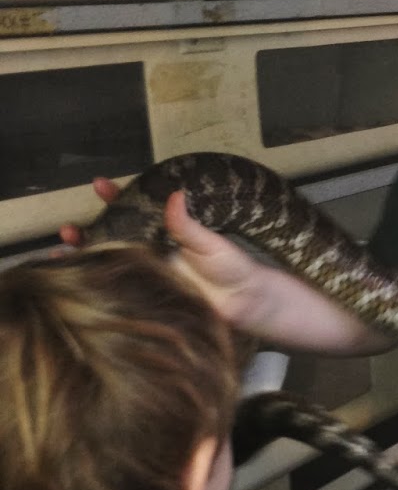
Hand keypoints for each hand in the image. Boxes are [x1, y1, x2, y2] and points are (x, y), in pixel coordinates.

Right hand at [62, 178, 278, 333]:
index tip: (100, 185)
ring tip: (59, 255)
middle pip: (111, 239)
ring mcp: (147, 276)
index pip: (134, 211)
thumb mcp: (210, 243)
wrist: (245, 304)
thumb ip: (188, 225)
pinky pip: (119, 291)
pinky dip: (96, 287)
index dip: (115, 198)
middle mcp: (151, 252)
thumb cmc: (232, 268)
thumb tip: (175, 195)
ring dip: (83, 259)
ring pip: (108, 264)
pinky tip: (76, 284)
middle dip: (86, 233)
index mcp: (164, 234)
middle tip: (66, 229)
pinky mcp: (149, 299)